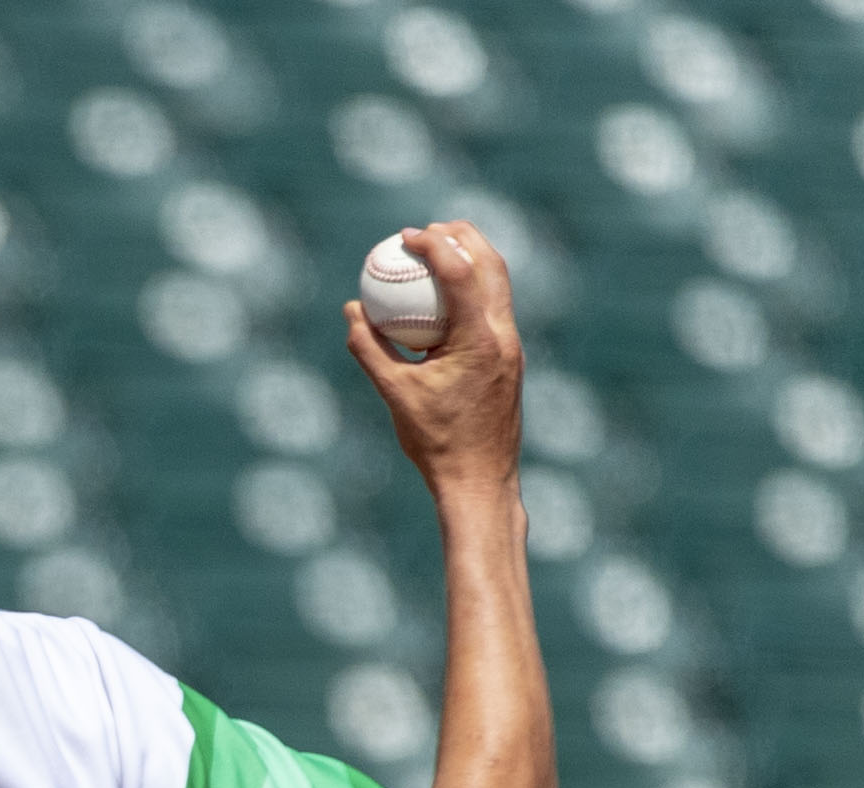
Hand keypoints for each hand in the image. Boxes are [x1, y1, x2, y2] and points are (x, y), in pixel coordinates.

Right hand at [341, 222, 523, 501]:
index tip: (407, 235)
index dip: (433, 244)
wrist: (479, 482)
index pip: (460, 272)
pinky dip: (473, 290)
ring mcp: (512, 347)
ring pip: (498, 284)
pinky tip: (446, 299)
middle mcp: (504, 337)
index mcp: (479, 341)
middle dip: (462, 236)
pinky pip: (494, 309)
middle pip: (491, 263)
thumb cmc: (436, 444)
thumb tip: (351, 312)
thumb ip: (370, 349)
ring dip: (472, 259)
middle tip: (429, 230)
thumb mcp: (395, 395)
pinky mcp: (511, 359)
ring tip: (440, 252)